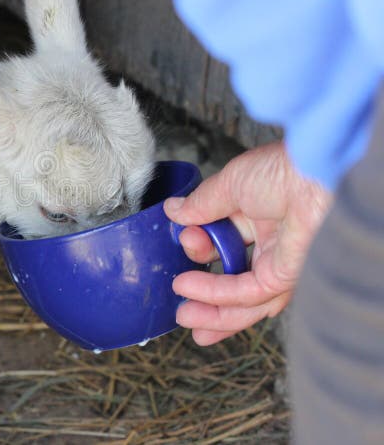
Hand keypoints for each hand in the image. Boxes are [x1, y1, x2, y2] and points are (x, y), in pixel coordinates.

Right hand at [163, 142, 331, 344]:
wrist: (313, 174)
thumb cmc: (282, 169)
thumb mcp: (228, 184)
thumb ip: (200, 204)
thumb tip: (174, 211)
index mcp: (261, 217)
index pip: (225, 244)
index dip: (201, 247)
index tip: (183, 238)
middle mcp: (272, 244)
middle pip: (237, 280)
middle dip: (208, 298)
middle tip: (182, 303)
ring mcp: (280, 263)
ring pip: (244, 299)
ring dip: (212, 311)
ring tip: (185, 316)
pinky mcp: (286, 277)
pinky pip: (247, 293)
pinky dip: (217, 295)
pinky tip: (191, 289)